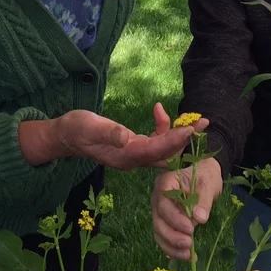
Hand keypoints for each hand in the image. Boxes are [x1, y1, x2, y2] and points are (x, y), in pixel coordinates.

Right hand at [55, 104, 208, 170]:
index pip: (155, 150)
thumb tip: (128, 138)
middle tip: (205, 122)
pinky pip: (155, 141)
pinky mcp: (134, 147)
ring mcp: (134, 155)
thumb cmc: (75, 129)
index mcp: (125, 157)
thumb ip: (109, 132)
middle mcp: (133, 159)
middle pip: (166, 153)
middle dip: (186, 138)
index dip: (173, 140)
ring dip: (179, 134)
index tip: (190, 129)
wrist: (65, 136)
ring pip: (163, 148)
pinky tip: (160, 112)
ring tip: (196, 119)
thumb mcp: (90, 127)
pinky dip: (163, 128)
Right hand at [152, 156, 222, 260]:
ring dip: (171, 245)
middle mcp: (158, 198)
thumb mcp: (208, 184)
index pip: (163, 201)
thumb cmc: (205, 177)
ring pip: (159, 231)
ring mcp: (159, 211)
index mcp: (166, 183)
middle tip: (190, 244)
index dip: (174, 217)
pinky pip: (164, 238)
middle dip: (172, 235)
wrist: (204, 179)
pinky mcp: (165, 223)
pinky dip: (173, 249)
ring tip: (188, 255)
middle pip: (158, 219)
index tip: (190, 228)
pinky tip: (186, 256)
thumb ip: (203, 200)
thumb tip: (199, 218)